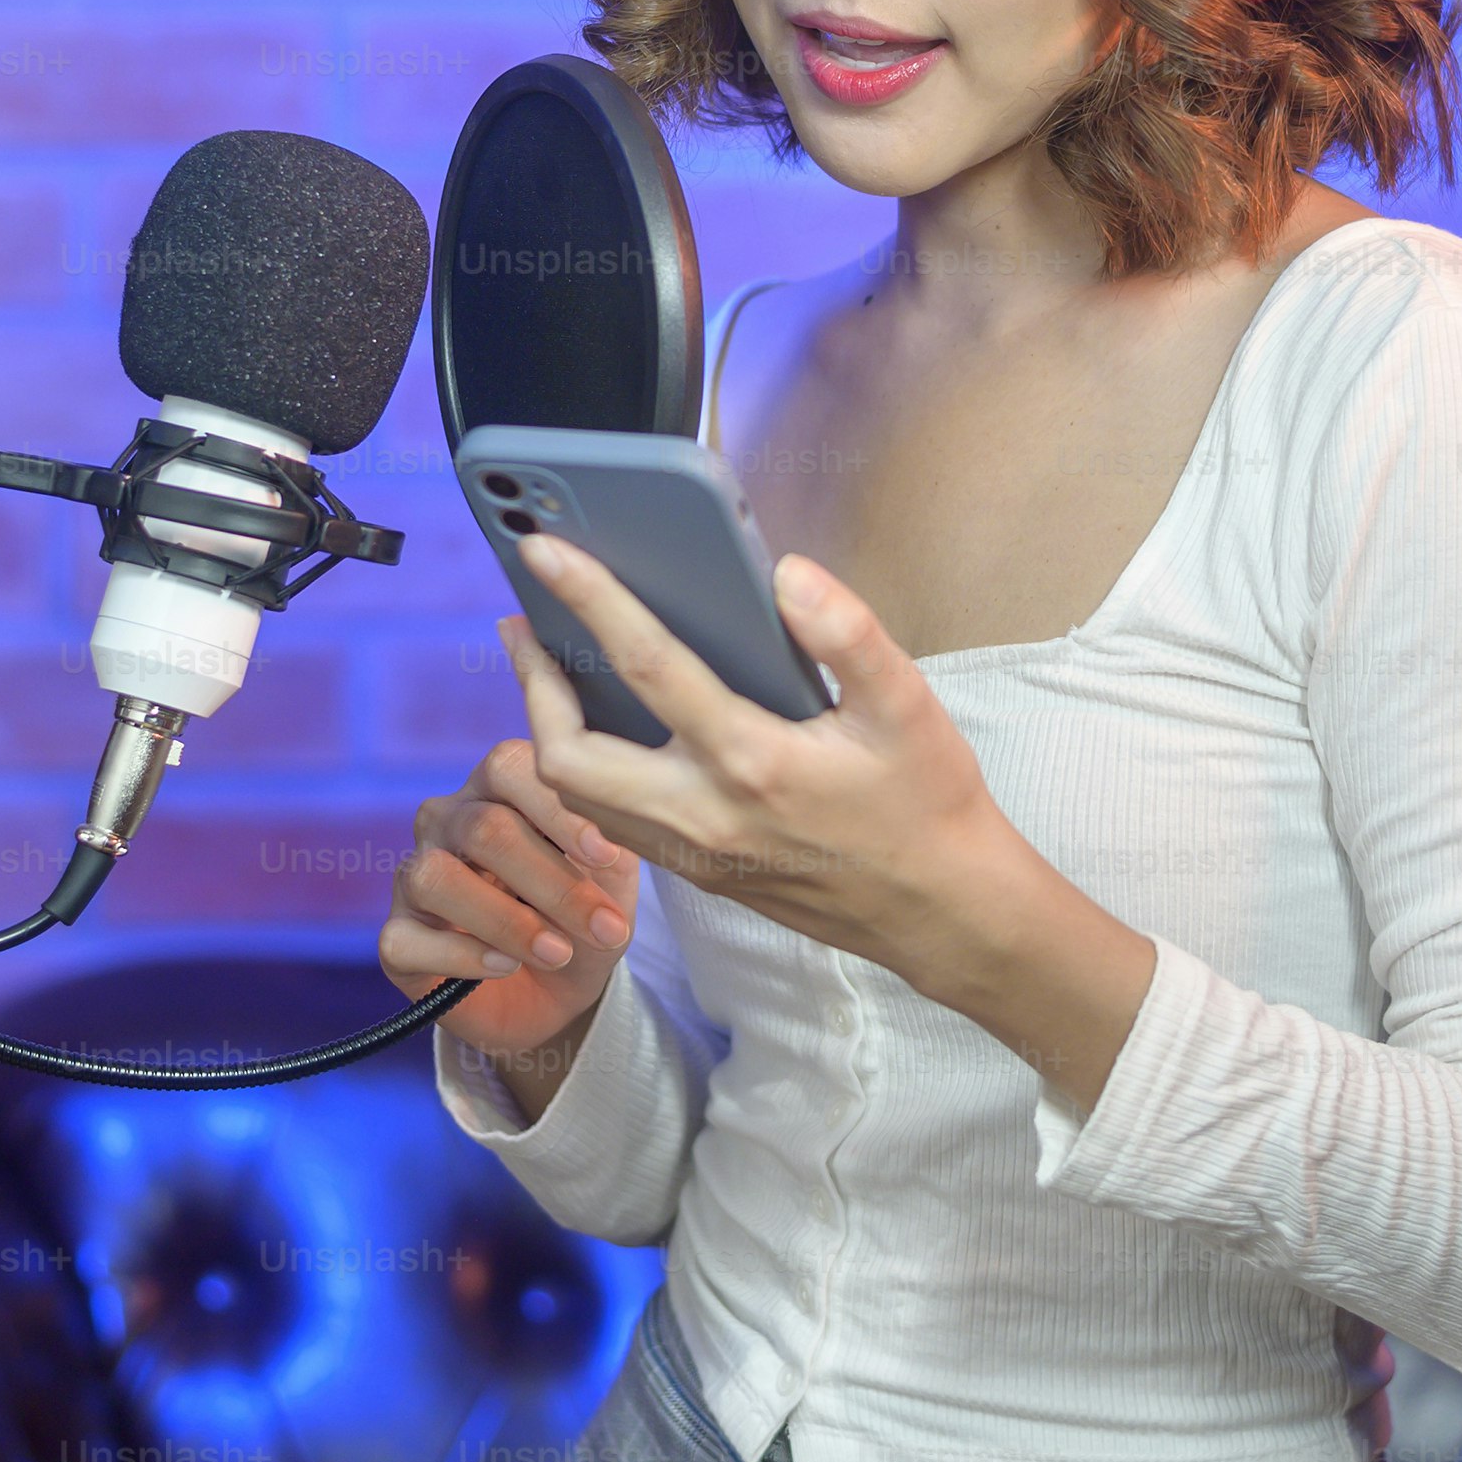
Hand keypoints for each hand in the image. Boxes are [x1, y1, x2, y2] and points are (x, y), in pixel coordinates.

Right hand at [380, 708, 642, 1065]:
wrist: (557, 994)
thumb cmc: (580, 917)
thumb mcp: (611, 883)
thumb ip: (610, 852)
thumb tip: (609, 841)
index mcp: (498, 788)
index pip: (510, 767)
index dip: (556, 808)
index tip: (603, 854)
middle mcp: (447, 821)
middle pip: (483, 829)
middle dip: (551, 882)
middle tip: (602, 927)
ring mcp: (413, 876)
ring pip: (436, 878)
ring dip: (506, 921)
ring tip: (557, 952)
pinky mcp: (397, 938)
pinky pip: (408, 939)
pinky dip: (463, 956)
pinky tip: (505, 967)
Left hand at [504, 537, 1154, 1115]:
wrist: (939, 910)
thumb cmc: (925, 804)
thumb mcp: (908, 706)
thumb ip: (849, 634)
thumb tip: (787, 575)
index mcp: (752, 760)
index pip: (646, 666)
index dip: (588, 600)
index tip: (544, 552)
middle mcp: (704, 814)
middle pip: (568, 756)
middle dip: (533, 684)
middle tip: (522, 625)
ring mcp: (693, 853)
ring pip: (578, 797)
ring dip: (548, 730)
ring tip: (547, 670)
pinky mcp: (697, 874)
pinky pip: (610, 822)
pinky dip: (584, 771)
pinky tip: (600, 731)